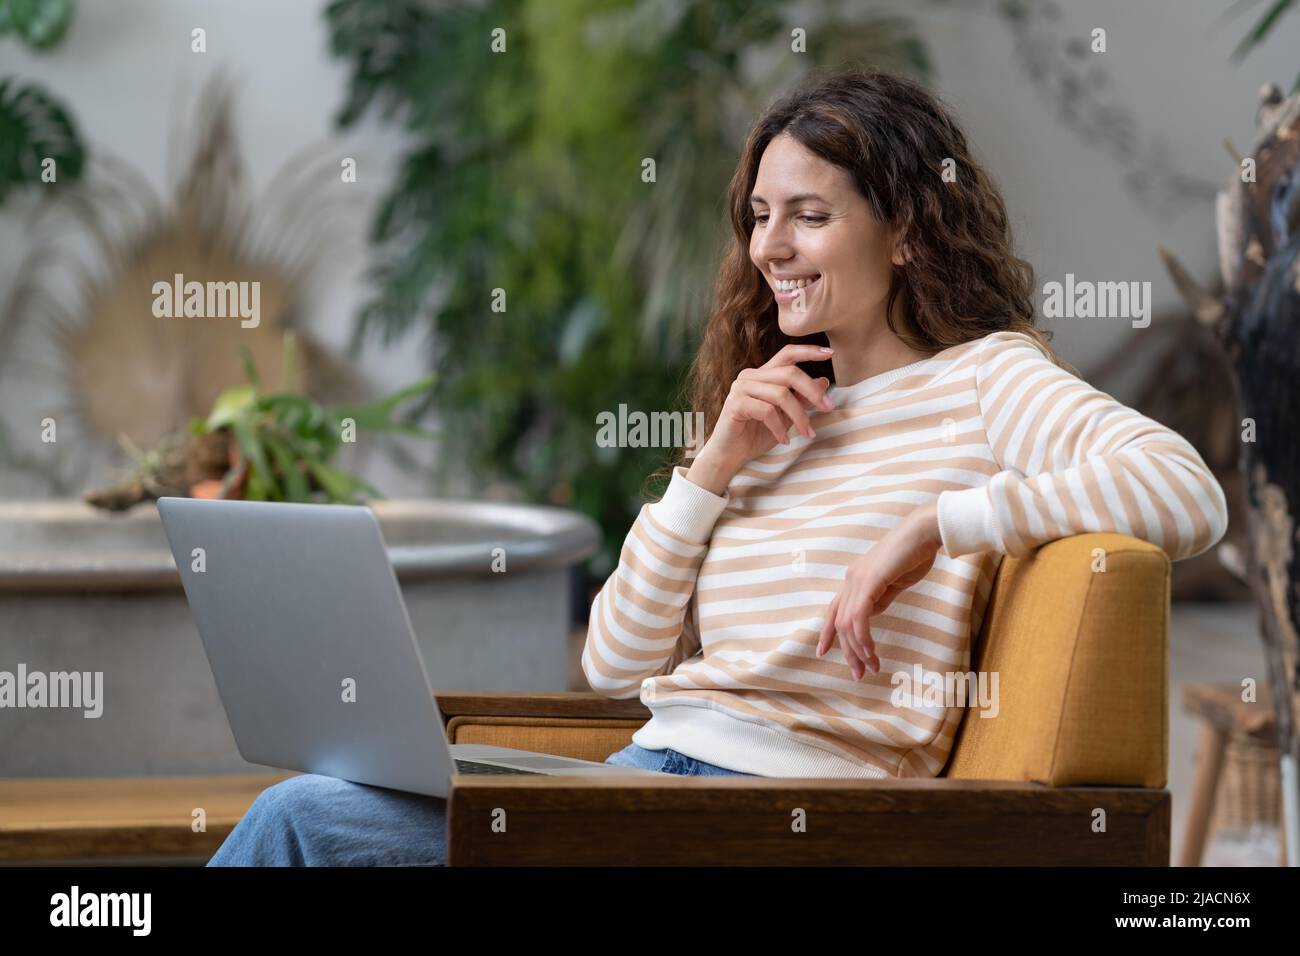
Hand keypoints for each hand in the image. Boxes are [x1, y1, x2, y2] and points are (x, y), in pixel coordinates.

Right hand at [696, 345, 834, 482]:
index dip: (808, 351)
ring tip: (806, 433)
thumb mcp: (786, 417)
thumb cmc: (755, 436)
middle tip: (828, 408)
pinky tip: (783, 440)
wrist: (730, 456)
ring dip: (799, 416)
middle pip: (789, 373)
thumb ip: (801, 399)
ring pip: (781, 394)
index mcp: (762, 375)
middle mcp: (750, 376)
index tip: (830, 353)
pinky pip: (767, 411)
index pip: (787, 354)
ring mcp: (741, 388)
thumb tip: (823, 381)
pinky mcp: (735, 403)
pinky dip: (780, 427)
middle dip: (813, 391)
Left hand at [816, 501, 941, 680]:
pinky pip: (859, 616)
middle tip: (858, 674)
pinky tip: (871, 651)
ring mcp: (858, 579)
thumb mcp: (892, 584)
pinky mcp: (870, 581)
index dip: (826, 632)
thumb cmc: (913, 556)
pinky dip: (863, 636)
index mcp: (855, 579)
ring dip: (858, 650)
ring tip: (870, 667)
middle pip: (839, 622)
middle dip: (848, 651)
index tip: (823, 652)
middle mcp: (851, 579)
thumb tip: (868, 618)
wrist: (923, 534)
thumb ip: (877, 600)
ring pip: (847, 623)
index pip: (833, 609)